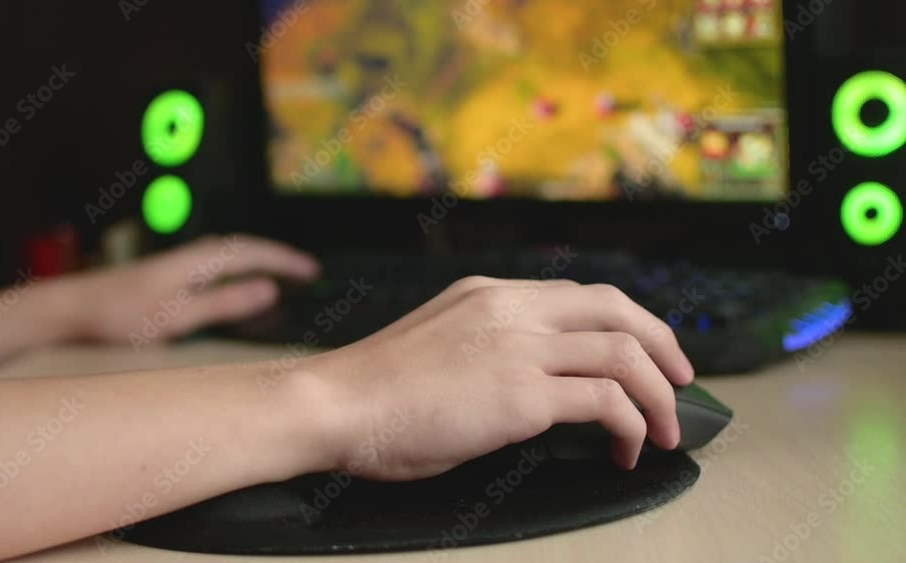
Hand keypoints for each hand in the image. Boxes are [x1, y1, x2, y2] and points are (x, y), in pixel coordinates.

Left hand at [70, 234, 318, 343]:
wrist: (71, 309)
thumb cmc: (120, 316)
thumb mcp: (178, 317)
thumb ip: (225, 303)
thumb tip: (269, 289)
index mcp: (197, 260)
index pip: (253, 252)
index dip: (285, 260)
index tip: (312, 271)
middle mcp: (190, 254)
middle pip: (244, 246)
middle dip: (277, 257)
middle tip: (306, 271)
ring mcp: (177, 262)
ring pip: (229, 253)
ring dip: (258, 260)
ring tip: (281, 273)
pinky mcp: (168, 273)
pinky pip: (216, 263)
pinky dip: (238, 268)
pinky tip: (236, 282)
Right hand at [310, 276, 694, 478]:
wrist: (335, 405)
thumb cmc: (374, 390)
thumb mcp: (439, 345)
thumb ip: (488, 345)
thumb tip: (530, 380)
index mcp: (490, 294)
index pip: (581, 295)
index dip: (627, 322)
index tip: (646, 352)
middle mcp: (512, 309)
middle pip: (617, 309)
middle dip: (663, 344)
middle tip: (681, 381)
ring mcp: (518, 348)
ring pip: (623, 354)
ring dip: (658, 396)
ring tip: (664, 430)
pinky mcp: (520, 394)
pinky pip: (604, 401)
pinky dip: (630, 425)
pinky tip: (624, 449)